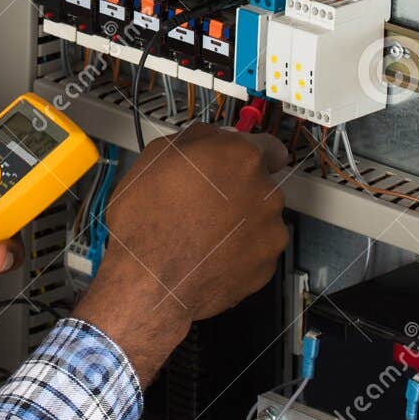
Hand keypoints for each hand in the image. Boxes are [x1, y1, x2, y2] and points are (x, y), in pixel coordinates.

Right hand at [74, 123, 287, 384]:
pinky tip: (209, 254)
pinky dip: (239, 252)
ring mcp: (270, 232)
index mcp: (241, 157)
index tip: (233, 165)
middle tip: (204, 201)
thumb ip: (195, 139)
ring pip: (259, 218)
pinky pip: (255, 251)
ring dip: (239, 222)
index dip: (248, 155)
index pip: (270, 147)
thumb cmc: (148, 217)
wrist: (151, 281)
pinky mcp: (266, 266)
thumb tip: (210, 138)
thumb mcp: (155, 157)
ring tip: (202, 233)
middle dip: (238, 190)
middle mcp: (265, 191)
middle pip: (260, 184)